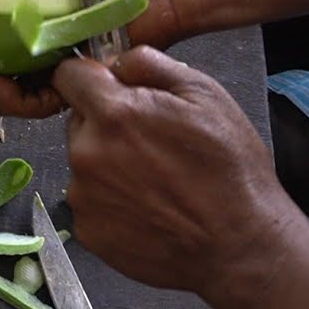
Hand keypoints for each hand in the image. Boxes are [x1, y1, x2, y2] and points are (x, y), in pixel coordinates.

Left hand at [51, 46, 298, 297]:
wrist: (240, 247)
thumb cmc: (231, 172)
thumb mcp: (205, 94)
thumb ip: (150, 64)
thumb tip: (117, 61)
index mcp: (113, 114)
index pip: (68, 76)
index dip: (91, 78)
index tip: (109, 88)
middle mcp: (87, 154)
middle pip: (78, 120)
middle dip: (106, 123)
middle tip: (150, 141)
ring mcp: (83, 196)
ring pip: (84, 161)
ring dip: (108, 163)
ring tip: (156, 180)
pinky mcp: (88, 231)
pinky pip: (90, 200)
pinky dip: (112, 200)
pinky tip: (148, 206)